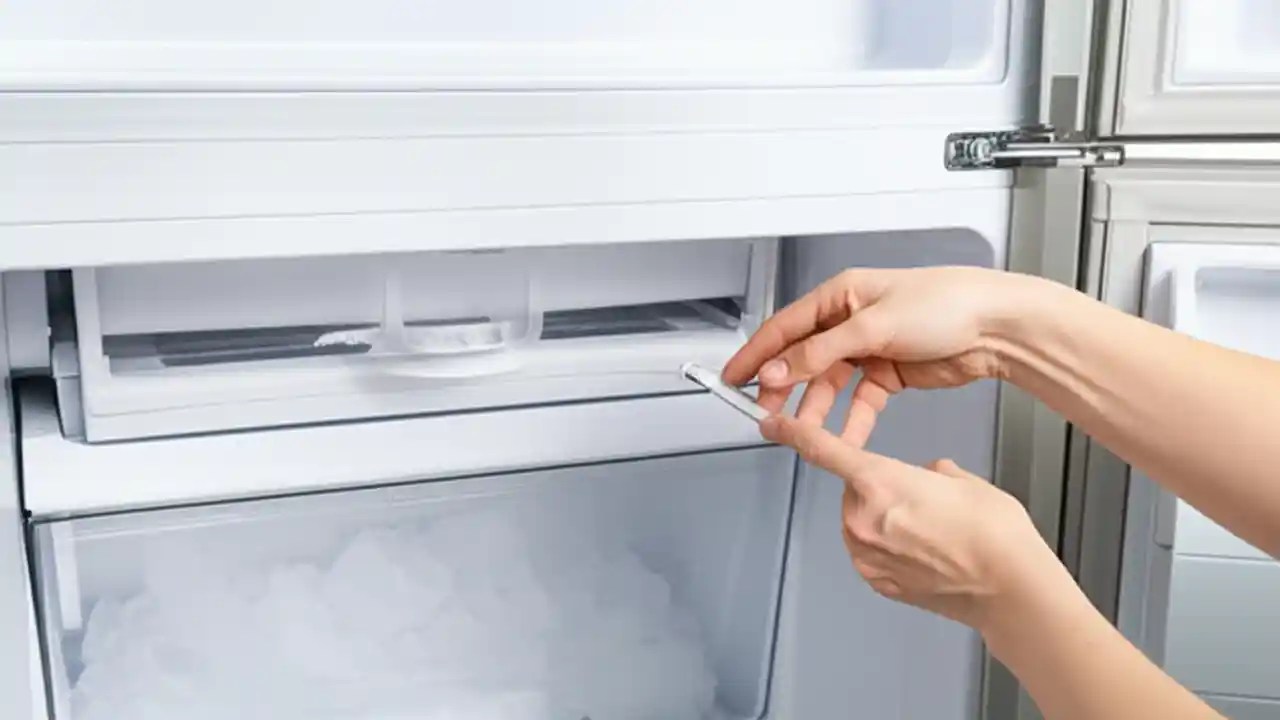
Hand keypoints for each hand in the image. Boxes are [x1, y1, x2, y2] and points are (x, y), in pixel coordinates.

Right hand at [723, 266, 1033, 445]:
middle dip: (782, 388)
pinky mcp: (889, 371)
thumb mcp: (872, 327)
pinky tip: (846, 438)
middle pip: (802, 359)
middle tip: (765, 415)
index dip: (755, 354)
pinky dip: (851, 419)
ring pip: (829, 383)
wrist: (995, 326)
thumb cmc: (945, 304)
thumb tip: (779, 370)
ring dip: (816, 409)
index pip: (784, 327)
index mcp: (840, 296)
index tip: (733, 379)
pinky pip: (859, 399)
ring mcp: (869, 347)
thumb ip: (820, 353)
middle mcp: (850, 320)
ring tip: (805, 434)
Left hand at [762, 414, 1067, 630]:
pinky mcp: (877, 582)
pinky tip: (924, 552)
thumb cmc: (994, 534)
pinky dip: (888, 548)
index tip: (774, 425)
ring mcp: (868, 555)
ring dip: (882, 520)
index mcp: (881, 481)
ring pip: (859, 522)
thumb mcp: (962, 479)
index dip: (793, 433)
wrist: (1010, 588)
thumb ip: (931, 472)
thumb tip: (927, 477)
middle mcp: (864, 519)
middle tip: (920, 500)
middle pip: (853, 490)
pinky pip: (870, 553)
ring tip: (929, 531)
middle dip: (877, 488)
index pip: (823, 450)